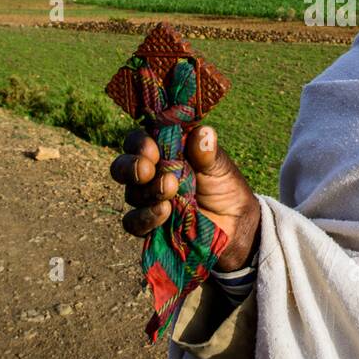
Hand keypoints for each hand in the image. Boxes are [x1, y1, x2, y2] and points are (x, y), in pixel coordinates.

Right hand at [110, 124, 260, 271]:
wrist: (235, 223)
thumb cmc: (224, 185)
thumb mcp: (219, 166)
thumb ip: (207, 152)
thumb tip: (204, 132)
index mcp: (162, 152)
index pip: (137, 142)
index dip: (139, 144)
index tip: (153, 150)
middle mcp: (149, 175)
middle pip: (123, 167)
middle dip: (131, 167)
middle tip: (147, 170)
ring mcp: (146, 201)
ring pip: (131, 194)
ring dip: (148, 192)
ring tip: (170, 190)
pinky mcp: (149, 226)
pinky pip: (134, 223)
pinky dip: (146, 217)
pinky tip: (165, 212)